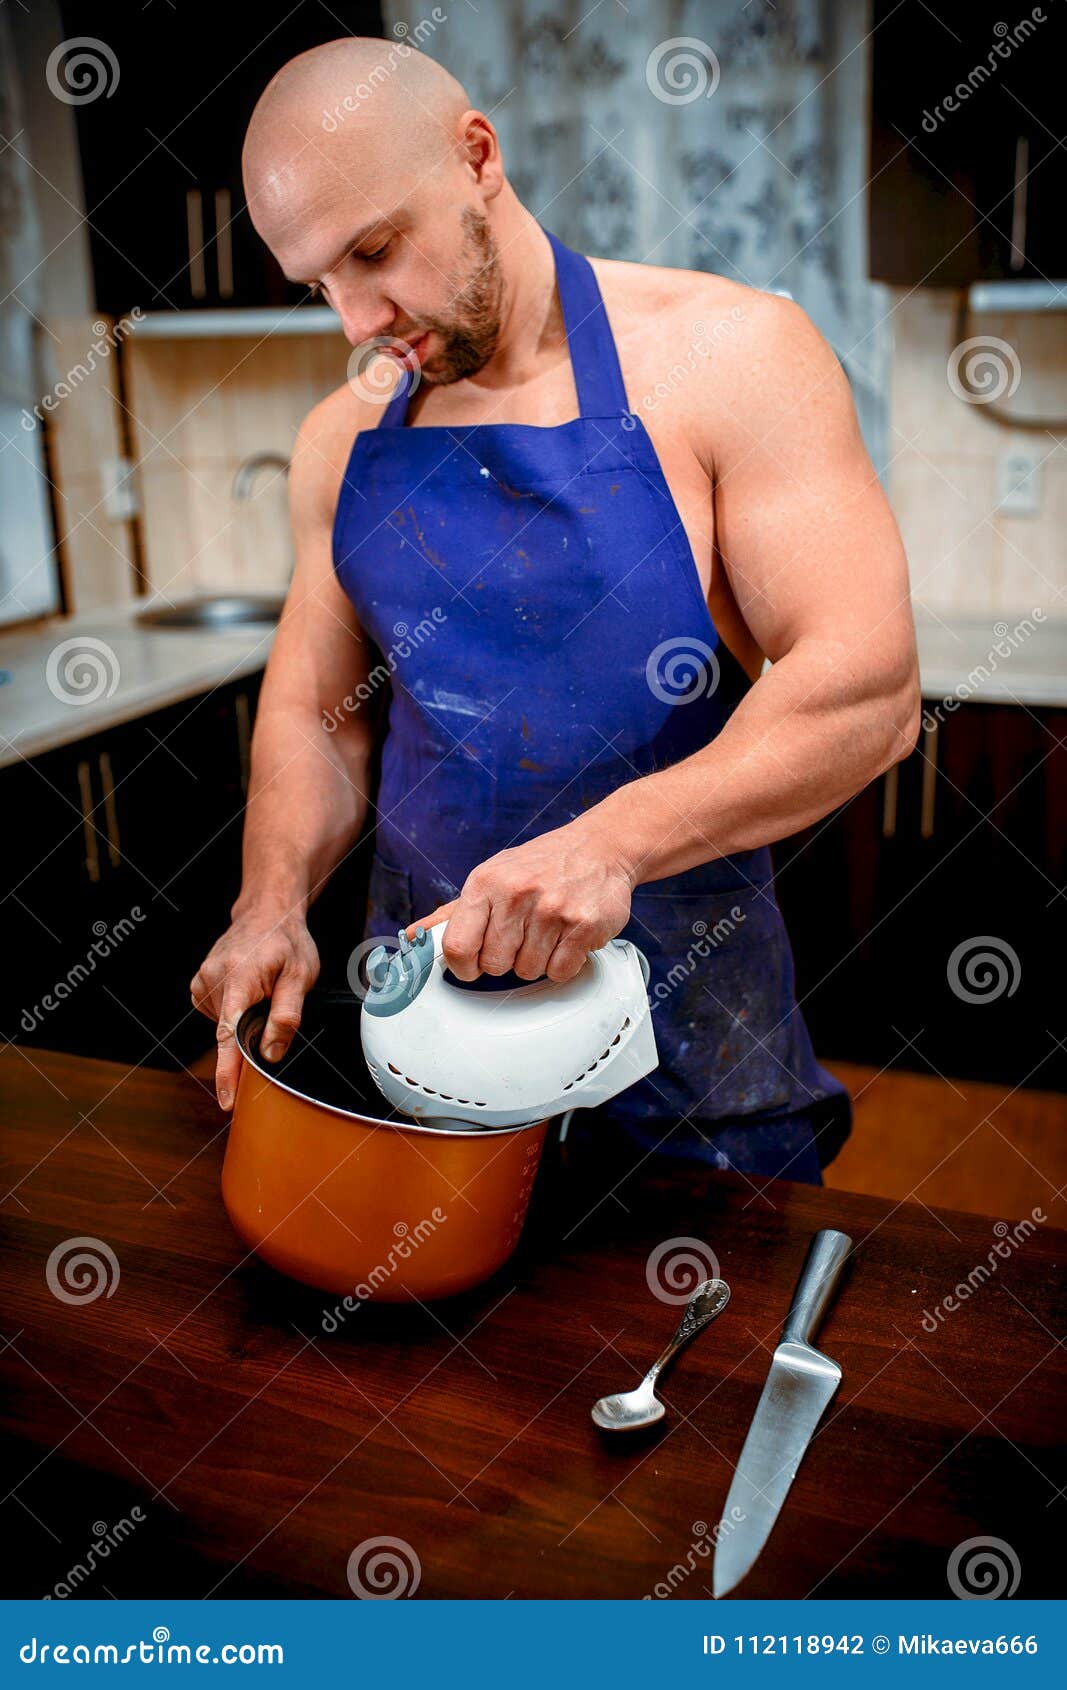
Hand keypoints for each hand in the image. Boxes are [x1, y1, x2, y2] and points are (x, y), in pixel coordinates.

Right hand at [190, 905, 319, 1109]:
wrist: (266, 913)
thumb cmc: (286, 942)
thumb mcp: (300, 977)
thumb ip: (286, 1016)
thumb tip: (270, 1055)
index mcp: (239, 977)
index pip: (229, 1035)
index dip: (229, 1072)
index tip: (227, 1100)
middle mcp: (213, 980)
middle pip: (231, 1033)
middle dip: (253, 1034)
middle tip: (274, 1000)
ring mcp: (202, 983)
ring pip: (225, 1026)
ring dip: (245, 1019)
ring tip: (262, 987)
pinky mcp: (199, 987)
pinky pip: (219, 1016)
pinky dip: (235, 1011)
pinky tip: (247, 989)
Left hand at [411, 822, 634, 983]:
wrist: (598, 847)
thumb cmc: (539, 865)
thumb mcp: (491, 877)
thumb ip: (452, 912)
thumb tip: (414, 937)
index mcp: (486, 883)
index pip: (457, 946)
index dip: (463, 966)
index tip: (473, 965)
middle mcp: (517, 893)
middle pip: (494, 965)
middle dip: (506, 959)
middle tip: (520, 936)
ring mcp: (552, 909)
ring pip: (528, 971)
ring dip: (537, 960)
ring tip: (546, 930)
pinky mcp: (583, 925)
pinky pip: (560, 971)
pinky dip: (563, 963)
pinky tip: (566, 937)